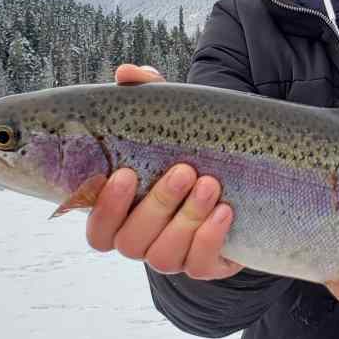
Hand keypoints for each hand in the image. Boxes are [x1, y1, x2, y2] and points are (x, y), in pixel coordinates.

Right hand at [76, 64, 242, 280]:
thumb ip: (147, 95)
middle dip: (156, 206)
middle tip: (184, 170)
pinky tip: (225, 211)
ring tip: (210, 184)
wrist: (241, 177)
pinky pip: (199, 266)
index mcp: (122, 213)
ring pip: (164, 256)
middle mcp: (142, 240)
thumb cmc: (188, 148)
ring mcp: (173, 255)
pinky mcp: (205, 264)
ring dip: (186, 220)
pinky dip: (210, 238)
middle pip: (130, 242)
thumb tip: (128, 72)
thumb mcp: (169, 120)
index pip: (97, 228)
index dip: (105, 208)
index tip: (125, 173)